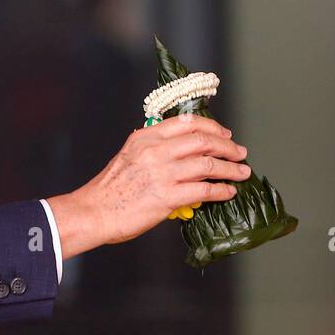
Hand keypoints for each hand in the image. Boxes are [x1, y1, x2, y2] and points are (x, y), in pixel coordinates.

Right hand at [45, 113, 250, 260]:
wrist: (93, 212)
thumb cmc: (110, 189)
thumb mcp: (129, 156)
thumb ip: (154, 150)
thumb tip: (185, 154)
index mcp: (145, 137)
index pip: (187, 123)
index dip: (212, 127)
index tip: (225, 135)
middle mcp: (155, 150)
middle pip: (203, 141)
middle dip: (228, 147)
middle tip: (240, 153)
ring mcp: (162, 173)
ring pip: (208, 164)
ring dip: (231, 168)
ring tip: (242, 172)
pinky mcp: (167, 196)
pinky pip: (204, 189)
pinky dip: (221, 190)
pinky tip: (228, 191)